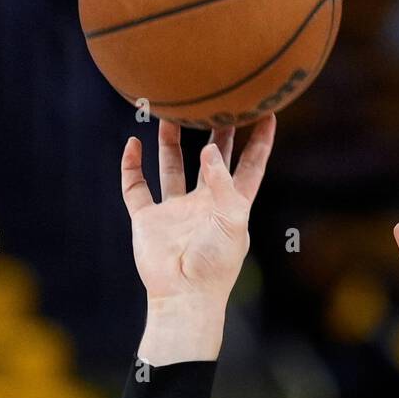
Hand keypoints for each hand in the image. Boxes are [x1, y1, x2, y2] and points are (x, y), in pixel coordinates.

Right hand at [121, 114, 274, 361]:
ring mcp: (175, 211)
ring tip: (171, 112)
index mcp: (232, 205)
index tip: (267, 111)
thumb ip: (222, 183)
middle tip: (216, 100)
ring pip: (172, 166)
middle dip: (215, 132)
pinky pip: (136, 187)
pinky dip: (131, 166)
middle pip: (211, 159)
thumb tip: (209, 150)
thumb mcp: (231, 220)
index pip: (250, 166)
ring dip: (171, 141)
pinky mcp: (148, 220)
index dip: (260, 141)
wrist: (183, 296)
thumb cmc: (215, 264)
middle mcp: (204, 204)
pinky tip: (132, 145)